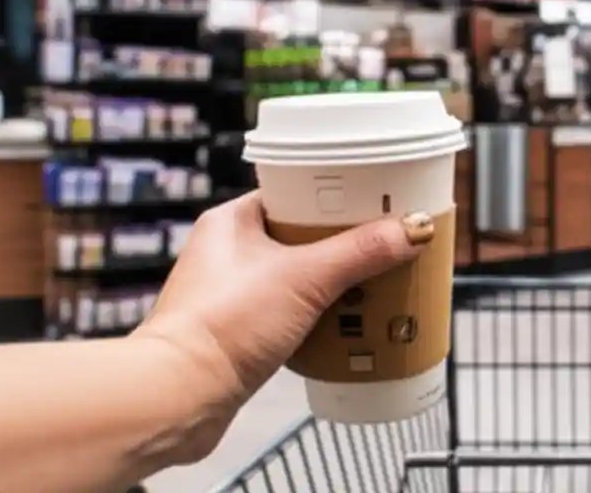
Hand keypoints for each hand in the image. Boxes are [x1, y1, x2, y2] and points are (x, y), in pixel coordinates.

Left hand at [130, 193, 432, 458]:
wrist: (177, 399)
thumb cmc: (221, 327)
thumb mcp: (304, 279)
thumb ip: (361, 252)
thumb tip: (413, 228)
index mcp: (233, 221)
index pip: (297, 192)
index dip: (340, 195)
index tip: (379, 199)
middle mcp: (230, 253)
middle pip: (307, 237)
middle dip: (349, 245)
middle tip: (388, 245)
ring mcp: (235, 294)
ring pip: (303, 278)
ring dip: (339, 284)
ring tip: (380, 285)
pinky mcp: (244, 333)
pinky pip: (296, 314)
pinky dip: (324, 318)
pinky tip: (352, 326)